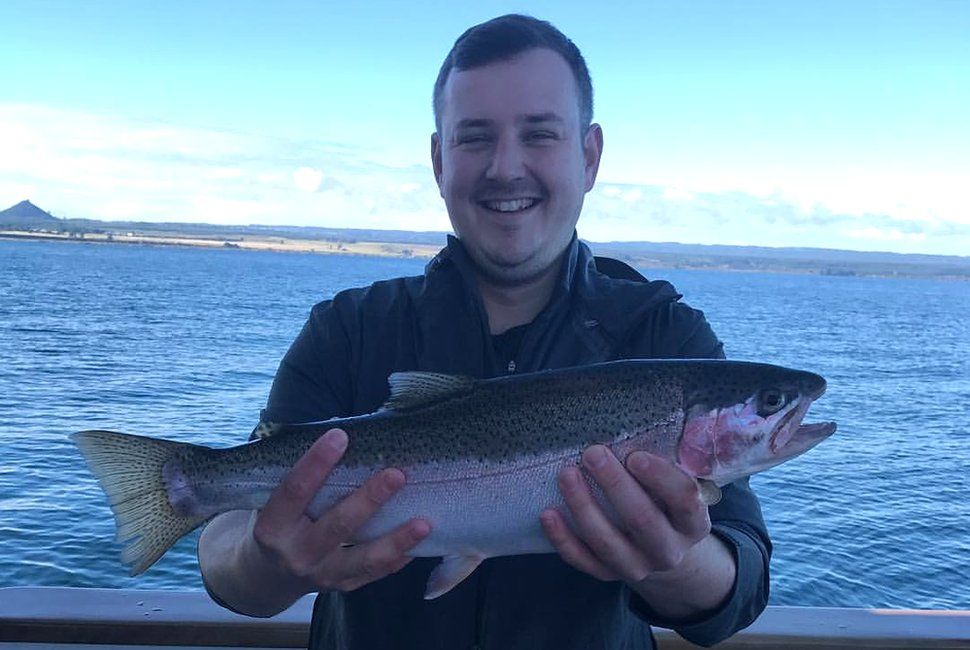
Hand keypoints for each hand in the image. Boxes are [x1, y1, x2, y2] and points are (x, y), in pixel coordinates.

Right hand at [247, 428, 431, 593]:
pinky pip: (374, 574)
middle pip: (336, 525)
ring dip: (395, 540)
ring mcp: (319, 575)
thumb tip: (341, 432)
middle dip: (369, 499)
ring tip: (423, 523)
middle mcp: (295, 553)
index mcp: (272, 525)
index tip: (340, 436)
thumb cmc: (280, 522)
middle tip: (397, 474)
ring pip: (362, 559)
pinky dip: (397, 558)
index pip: (295, 490)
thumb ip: (303, 476)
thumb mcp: (276, 502)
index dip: (315, 463)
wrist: (266, 576)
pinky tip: (419, 541)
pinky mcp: (339, 587)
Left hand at [540, 446, 710, 584]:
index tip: (635, 455)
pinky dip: (563, 539)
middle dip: (614, 484)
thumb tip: (637, 420)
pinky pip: (582, 560)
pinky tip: (548, 514)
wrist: (660, 549)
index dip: (660, 477)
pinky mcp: (608, 575)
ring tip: (566, 474)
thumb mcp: (677, 485)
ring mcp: (637, 566)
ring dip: (583, 506)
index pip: (684, 500)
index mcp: (693, 524)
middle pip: (642, 519)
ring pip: (607, 542)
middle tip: (592, 453)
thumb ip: (668, 461)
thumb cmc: (665, 502)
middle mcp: (668, 550)